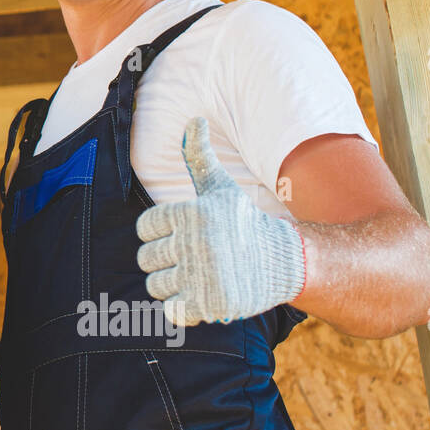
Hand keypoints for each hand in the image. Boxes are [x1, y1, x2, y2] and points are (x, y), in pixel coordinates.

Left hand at [136, 117, 305, 325]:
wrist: (285, 260)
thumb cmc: (244, 222)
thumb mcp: (220, 188)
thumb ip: (200, 157)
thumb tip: (194, 119)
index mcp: (189, 213)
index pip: (144, 228)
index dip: (160, 233)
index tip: (183, 234)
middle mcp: (193, 242)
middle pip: (147, 259)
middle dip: (165, 260)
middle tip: (191, 258)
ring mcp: (201, 274)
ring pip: (156, 285)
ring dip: (173, 285)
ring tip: (197, 276)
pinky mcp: (209, 303)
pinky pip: (172, 310)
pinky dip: (182, 308)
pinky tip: (200, 296)